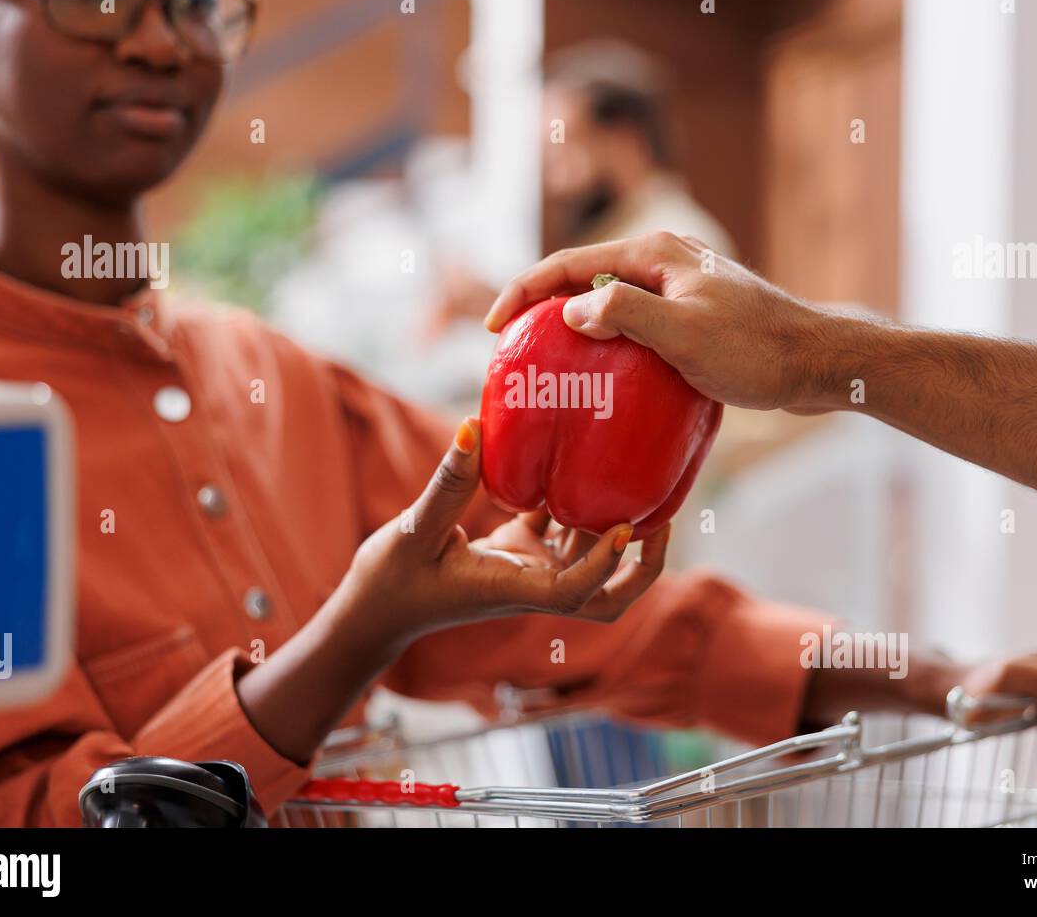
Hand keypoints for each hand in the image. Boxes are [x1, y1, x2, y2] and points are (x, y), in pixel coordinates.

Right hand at [333, 417, 669, 652]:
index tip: (627, 527)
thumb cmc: (389, 582)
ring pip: (590, 560)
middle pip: (606, 596)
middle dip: (642, 569)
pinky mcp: (516, 552)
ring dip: (616, 530)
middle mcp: (531, 583)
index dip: (607, 565)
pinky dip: (576, 506)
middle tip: (662, 519)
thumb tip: (472, 427)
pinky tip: (578, 461)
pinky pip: (559, 531)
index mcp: (513, 589)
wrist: (374, 610)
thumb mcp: (412, 530)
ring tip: (634, 476)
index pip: (575, 592)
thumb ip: (447, 483)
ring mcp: (528, 569)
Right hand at [484, 231, 833, 409]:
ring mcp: (677, 290)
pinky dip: (606, 346)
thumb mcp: (684, 333)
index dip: (522, 292)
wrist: (819, 363)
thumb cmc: (756, 349)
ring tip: (547, 368)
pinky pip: (633, 327)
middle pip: (582, 279)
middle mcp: (661, 263)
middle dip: (541, 309)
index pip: (567, 263)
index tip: (492, 329)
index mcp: (652, 255)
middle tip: (512, 353)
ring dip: (573, 330)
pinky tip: (599, 381)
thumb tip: (572, 311)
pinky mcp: (690, 318)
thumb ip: (625, 314)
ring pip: (607, 305)